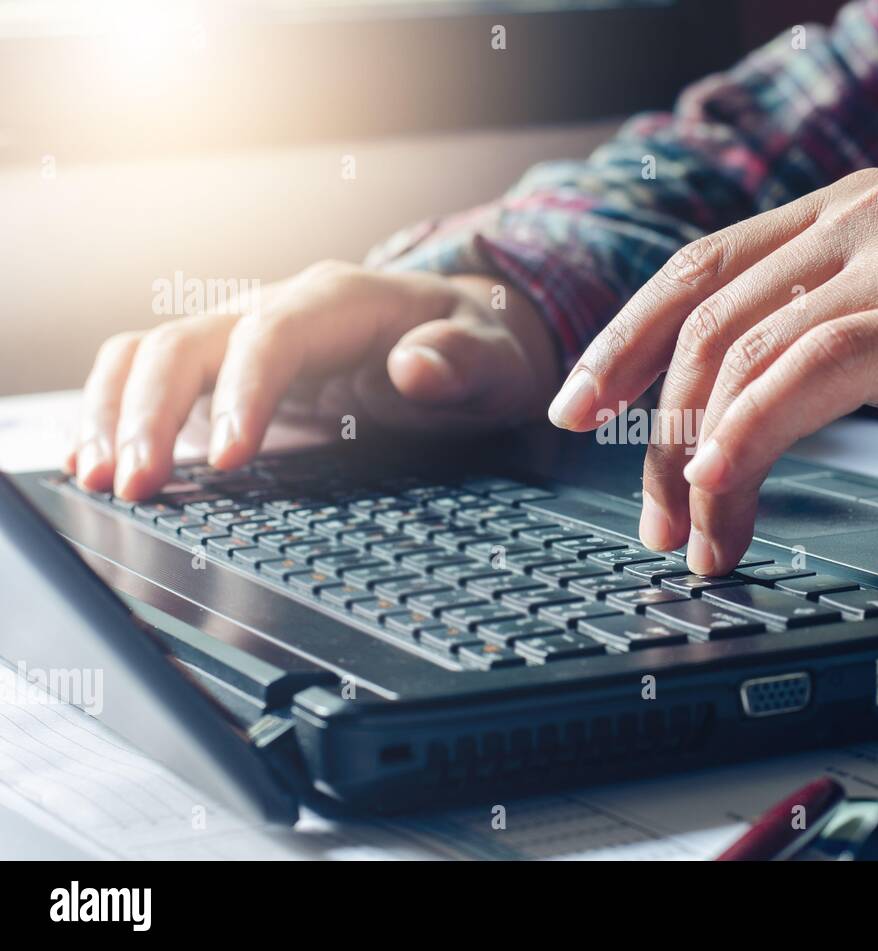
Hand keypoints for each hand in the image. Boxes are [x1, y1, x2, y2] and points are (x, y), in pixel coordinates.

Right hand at [66, 262, 559, 499]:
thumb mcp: (496, 358)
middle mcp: (280, 308)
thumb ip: (463, 361)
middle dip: (153, 412)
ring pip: (154, 353)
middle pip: (190, 342)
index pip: (273, 336)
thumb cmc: (478, 351)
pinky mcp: (230, 368)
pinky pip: (155, 375)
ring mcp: (246, 335)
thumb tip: (416, 367)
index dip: (244, 392)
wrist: (467, 339)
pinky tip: (102, 460)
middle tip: (139, 485)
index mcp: (342, 300)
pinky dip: (117, 411)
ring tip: (99, 477)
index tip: (230, 459)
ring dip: (116, 412)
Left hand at [548, 168, 877, 573]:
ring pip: (740, 355)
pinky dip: (745, 448)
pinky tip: (727, 504)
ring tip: (698, 541)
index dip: (626, 340)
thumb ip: (846, 347)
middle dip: (654, 431)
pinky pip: (801, 378)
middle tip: (652, 518)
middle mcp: (866, 218)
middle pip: (702, 320)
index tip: (583, 408)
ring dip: (696, 464)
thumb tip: (761, 411)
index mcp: (853, 217)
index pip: (701, 271)